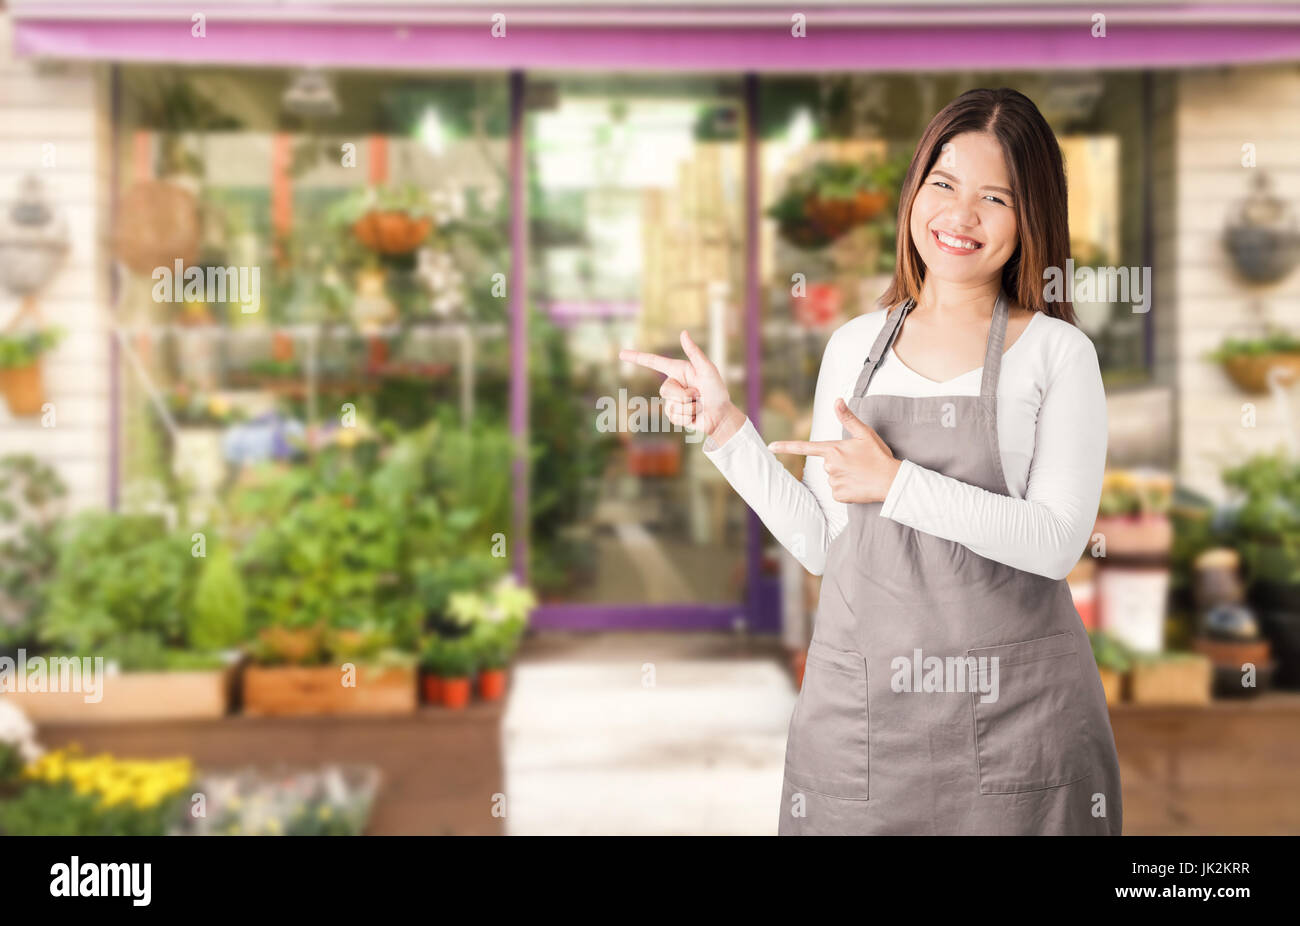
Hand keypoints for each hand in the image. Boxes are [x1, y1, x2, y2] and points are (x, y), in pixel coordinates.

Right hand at [619, 330, 744, 442]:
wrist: (721, 416)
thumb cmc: (717, 390)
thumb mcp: (708, 370)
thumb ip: (695, 353)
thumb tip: (683, 333)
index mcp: (678, 370)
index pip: (654, 362)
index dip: (637, 358)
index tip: (621, 354)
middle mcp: (673, 384)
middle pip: (665, 390)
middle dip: (686, 395)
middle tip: (700, 395)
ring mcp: (672, 401)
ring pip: (672, 406)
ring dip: (691, 407)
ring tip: (700, 405)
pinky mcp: (674, 415)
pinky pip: (675, 417)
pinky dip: (689, 417)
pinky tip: (696, 416)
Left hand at [768, 398, 901, 503]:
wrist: (891, 481)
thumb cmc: (879, 456)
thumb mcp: (865, 434)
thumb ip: (847, 418)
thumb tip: (837, 400)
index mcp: (833, 449)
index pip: (804, 447)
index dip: (786, 446)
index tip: (770, 446)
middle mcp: (829, 465)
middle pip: (827, 463)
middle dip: (839, 463)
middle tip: (858, 463)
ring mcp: (832, 481)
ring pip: (832, 477)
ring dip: (843, 476)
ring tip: (860, 474)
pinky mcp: (838, 495)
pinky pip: (837, 491)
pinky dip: (846, 489)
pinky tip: (858, 485)